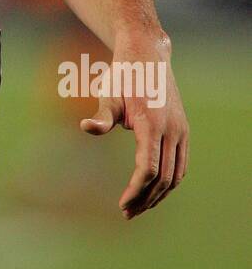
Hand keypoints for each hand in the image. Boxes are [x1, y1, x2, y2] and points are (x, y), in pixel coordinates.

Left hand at [79, 35, 188, 218]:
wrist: (147, 54)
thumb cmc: (123, 75)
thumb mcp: (108, 94)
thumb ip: (101, 117)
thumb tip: (86, 128)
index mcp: (152, 124)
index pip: (148, 169)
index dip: (135, 190)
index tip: (121, 204)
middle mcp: (172, 130)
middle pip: (163, 178)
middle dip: (145, 199)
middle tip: (127, 213)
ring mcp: (180, 131)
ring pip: (175, 175)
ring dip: (158, 194)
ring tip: (139, 207)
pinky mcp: (183, 130)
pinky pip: (180, 164)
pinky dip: (169, 181)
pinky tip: (153, 190)